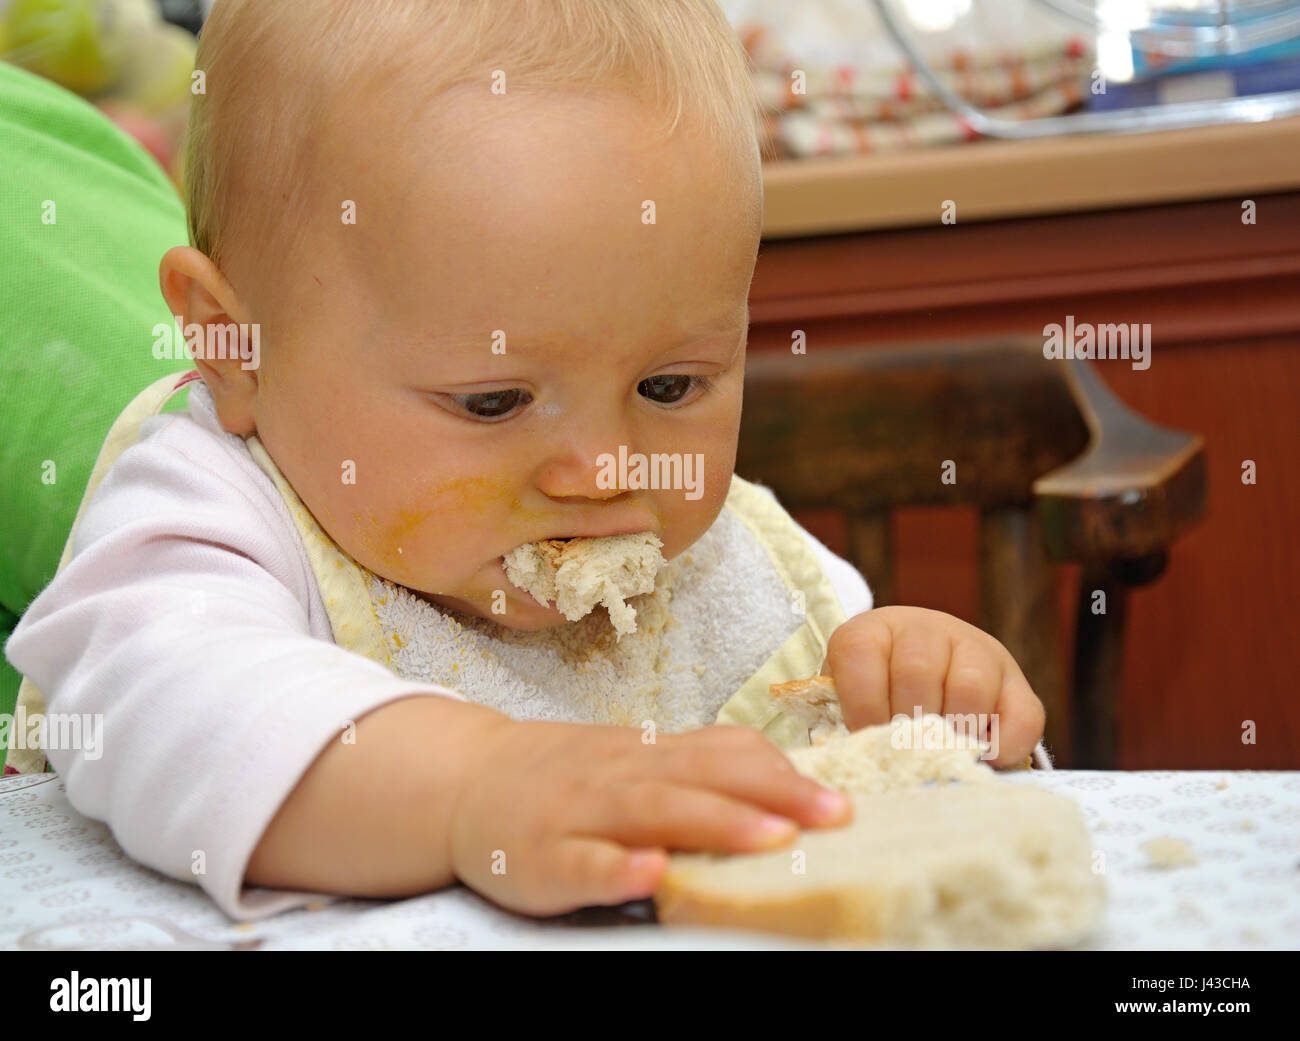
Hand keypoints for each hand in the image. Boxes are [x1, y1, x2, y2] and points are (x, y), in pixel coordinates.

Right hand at [448, 718, 851, 915]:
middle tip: (833, 818)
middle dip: (771, 797)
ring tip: (771, 839)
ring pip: (652, 812)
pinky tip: (651, 874)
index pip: (724, 753)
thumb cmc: (568, 778)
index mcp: (650, 756)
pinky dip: (616, 868)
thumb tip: (786, 782)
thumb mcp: (635, 762)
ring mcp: (581, 814)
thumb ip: (700, 767)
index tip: (842, 800)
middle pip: (702, 778)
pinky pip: (583, 862)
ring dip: (715, 824)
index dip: (782, 775)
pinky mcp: (543, 857)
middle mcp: (622, 777)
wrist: (467, 781)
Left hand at [821, 606, 1044, 768]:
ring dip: (953, 733)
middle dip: (908, 726)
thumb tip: (854, 764)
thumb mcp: (849, 701)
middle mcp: (924, 629)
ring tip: (940, 757)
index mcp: (873, 631)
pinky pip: (1021, 715)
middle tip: (904, 755)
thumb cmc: (877, 700)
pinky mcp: (1015, 680)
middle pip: (917, 672)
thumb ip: (843, 725)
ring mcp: (975, 649)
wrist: (925, 680)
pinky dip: (1003, 746)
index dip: (860, 703)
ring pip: (969, 687)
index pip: (860, 653)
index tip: (864, 738)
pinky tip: (981, 758)